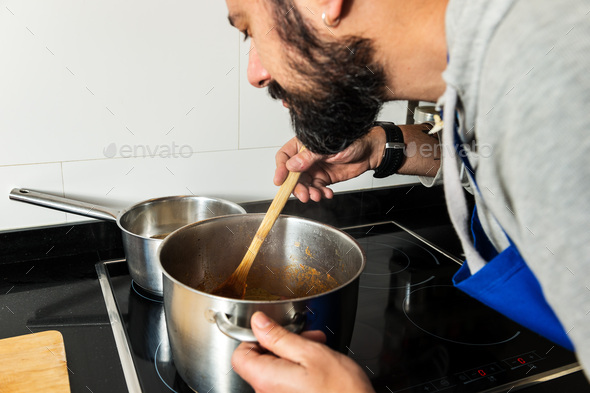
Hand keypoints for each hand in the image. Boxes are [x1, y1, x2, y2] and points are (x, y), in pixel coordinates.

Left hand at [232, 312, 373, 392]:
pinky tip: (318, 364)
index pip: (240, 354)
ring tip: (318, 349)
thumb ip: (279, 337)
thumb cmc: (340, 390)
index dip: (255, 338)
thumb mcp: (311, 353)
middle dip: (283, 343)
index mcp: (266, 379)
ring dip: (295, 354)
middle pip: (260, 360)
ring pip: (276, 368)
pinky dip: (299, 368)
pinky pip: (286, 381)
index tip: (274, 330)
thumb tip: (258, 322)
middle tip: (307, 337)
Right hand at [274, 128, 385, 201]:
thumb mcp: (328, 147)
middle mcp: (306, 157)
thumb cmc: (352, 140)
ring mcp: (315, 168)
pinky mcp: (324, 178)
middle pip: (293, 175)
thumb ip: (309, 156)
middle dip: (297, 187)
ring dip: (309, 192)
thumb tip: (292, 165)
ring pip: (305, 184)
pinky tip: (327, 194)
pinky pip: (317, 189)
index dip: (280, 169)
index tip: (279, 181)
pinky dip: (321, 193)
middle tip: (304, 195)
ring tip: (318, 195)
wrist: (370, 151)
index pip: (284, 157)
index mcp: (303, 144)